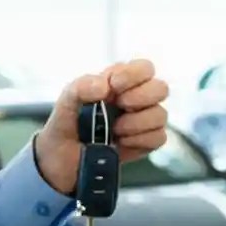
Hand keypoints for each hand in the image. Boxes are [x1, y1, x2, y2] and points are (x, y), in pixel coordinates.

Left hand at [35, 59, 169, 195]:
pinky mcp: (147, 142)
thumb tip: (104, 87)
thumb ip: (82, 86)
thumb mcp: (67, 100)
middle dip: (140, 98)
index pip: (144, 68)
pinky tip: (122, 142)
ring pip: (160, 115)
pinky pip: (158, 138)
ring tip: (115, 129)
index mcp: (120, 80)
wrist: (64, 157)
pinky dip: (139, 141)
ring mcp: (144, 120)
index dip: (133, 75)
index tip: (114, 87)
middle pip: (161, 88)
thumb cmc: (69, 122)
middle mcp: (137, 97)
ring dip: (136, 123)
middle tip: (120, 106)